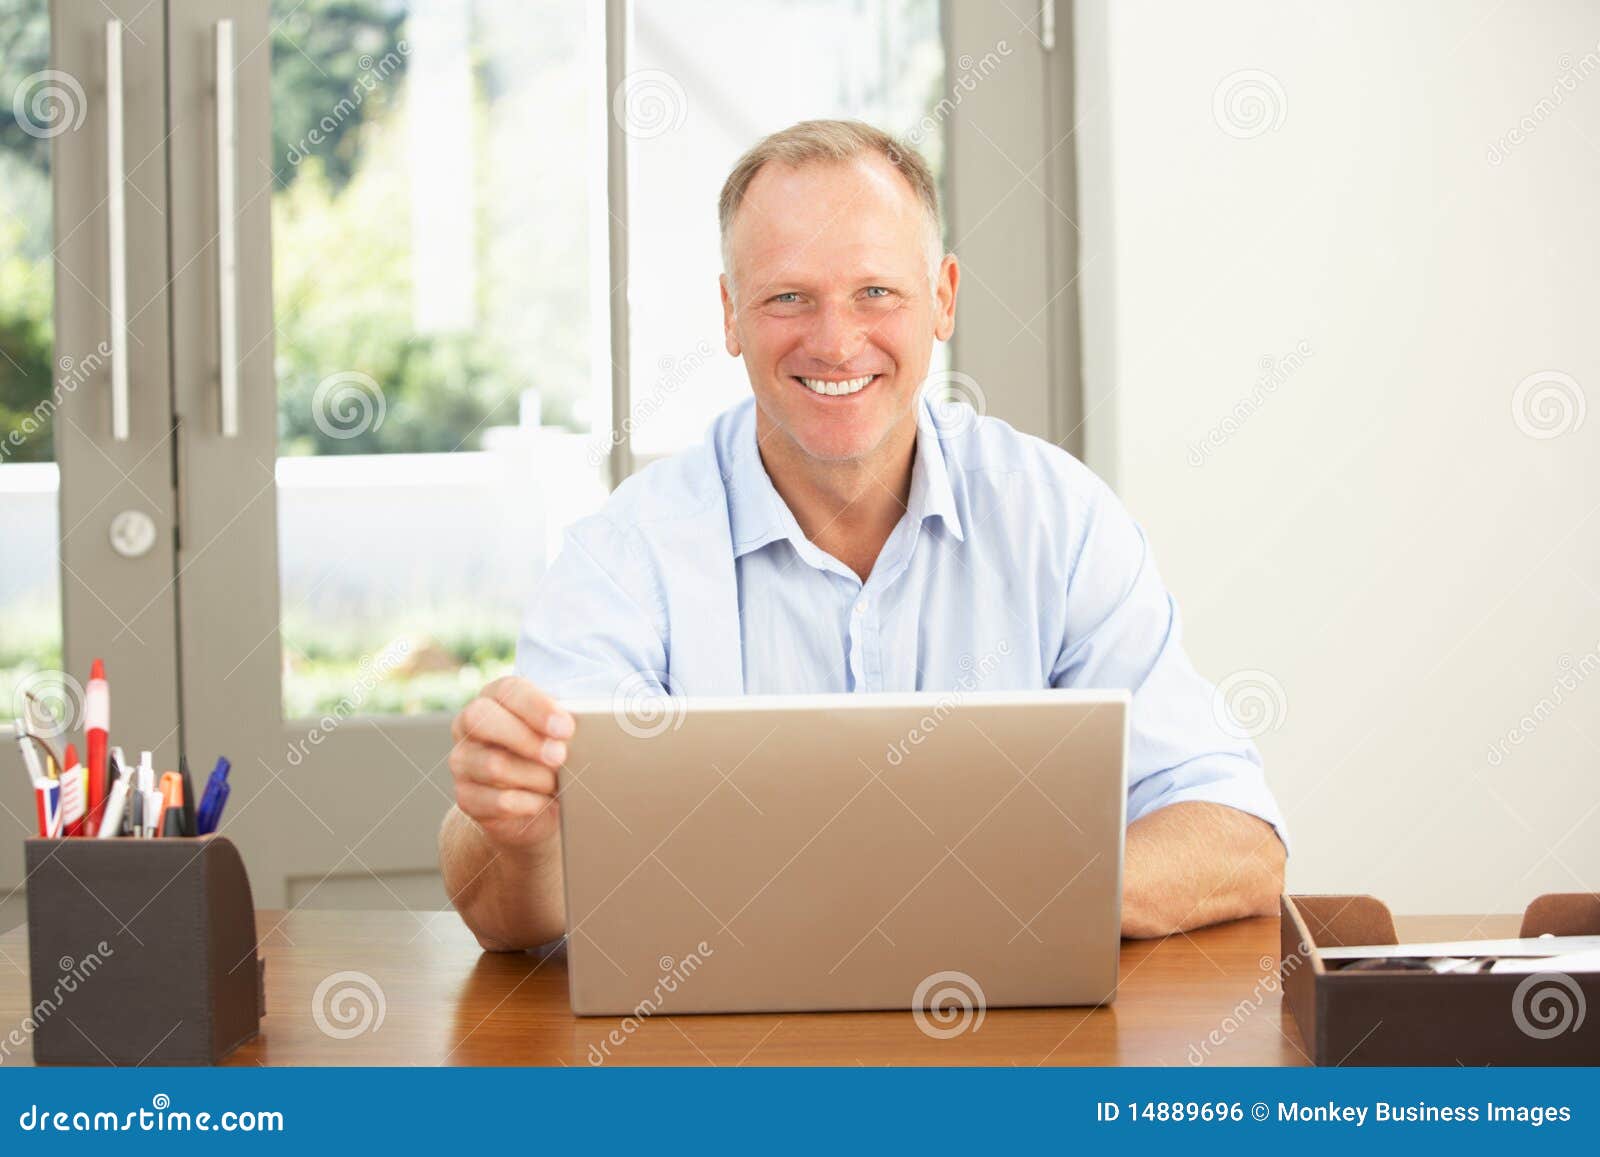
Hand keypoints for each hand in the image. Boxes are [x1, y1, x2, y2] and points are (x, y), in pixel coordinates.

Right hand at [449, 676, 574, 852]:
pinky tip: (546, 802)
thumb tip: (574, 736)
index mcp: (495, 697)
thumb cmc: (548, 756)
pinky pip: (499, 800)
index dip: (537, 707)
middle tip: (560, 756)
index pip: (509, 690)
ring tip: (557, 783)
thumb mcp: (556, 735)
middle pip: (483, 720)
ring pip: (494, 765)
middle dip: (527, 739)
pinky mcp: (466, 797)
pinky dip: (531, 803)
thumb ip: (561, 726)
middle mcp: (469, 725)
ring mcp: (462, 761)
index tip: (566, 727)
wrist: (530, 805)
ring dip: (536, 777)